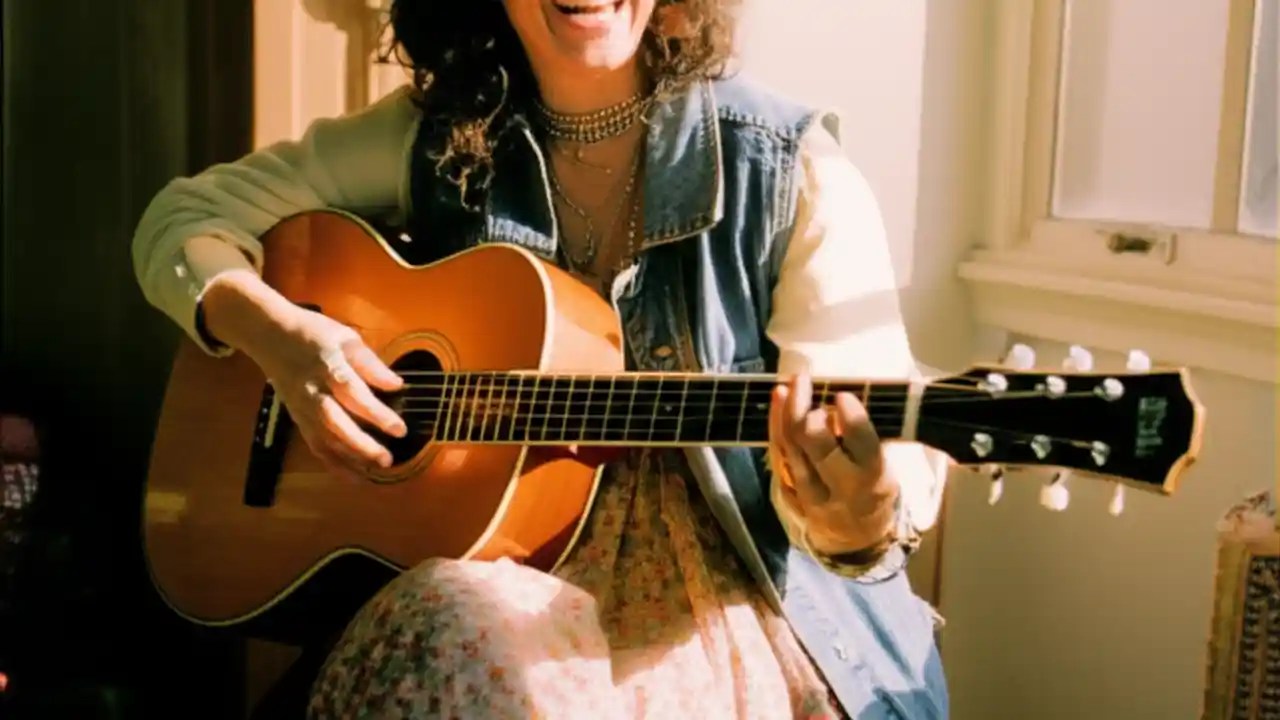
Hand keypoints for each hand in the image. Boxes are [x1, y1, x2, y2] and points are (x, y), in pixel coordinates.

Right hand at [243, 305, 406, 481]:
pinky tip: (354, 476)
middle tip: (387, 459)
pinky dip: (333, 464)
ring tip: (375, 471)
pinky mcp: (297, 419)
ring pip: (323, 439)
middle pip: (335, 423)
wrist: (269, 335)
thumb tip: (397, 385)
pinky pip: (315, 445)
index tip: (400, 429)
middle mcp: (312, 391)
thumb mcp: (345, 337)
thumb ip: (370, 363)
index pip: (353, 393)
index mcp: (327, 366)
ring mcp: (301, 408)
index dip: (376, 413)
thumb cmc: (313, 333)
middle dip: (361, 444)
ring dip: (349, 458)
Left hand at [768, 373, 898, 554]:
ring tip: (788, 385)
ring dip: (786, 412)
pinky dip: (776, 427)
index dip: (851, 416)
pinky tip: (778, 402)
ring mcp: (811, 493)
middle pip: (815, 442)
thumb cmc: (872, 489)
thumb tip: (839, 397)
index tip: (843, 395)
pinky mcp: (791, 495)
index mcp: (872, 477)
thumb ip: (864, 437)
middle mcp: (841, 486)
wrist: (855, 538)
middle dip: (807, 408)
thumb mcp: (883, 467)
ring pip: (790, 447)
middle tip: (805, 380)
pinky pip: (779, 456)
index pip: (861, 443)